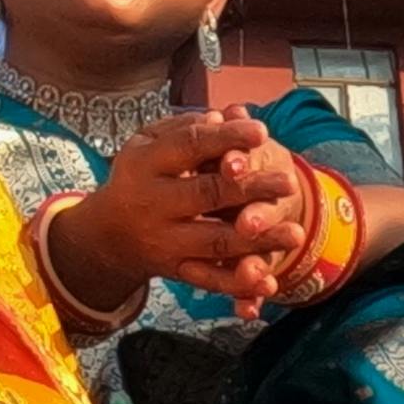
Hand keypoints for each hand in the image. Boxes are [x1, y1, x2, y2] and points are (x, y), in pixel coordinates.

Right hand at [95, 109, 308, 314]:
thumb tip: (221, 118)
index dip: (226, 139)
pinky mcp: (176, 270)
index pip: (190, 147)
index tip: (262, 131)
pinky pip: (210, 279)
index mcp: (147, 165)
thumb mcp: (148, 143)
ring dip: (259, 240)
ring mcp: (165, 241)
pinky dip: (240, 285)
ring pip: (216, 241)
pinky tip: (268, 283)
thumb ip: (183, 129)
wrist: (108, 234)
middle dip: (252, 188)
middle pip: (207, 194)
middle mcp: (153, 205)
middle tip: (290, 182)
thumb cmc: (140, 175)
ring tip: (295, 233)